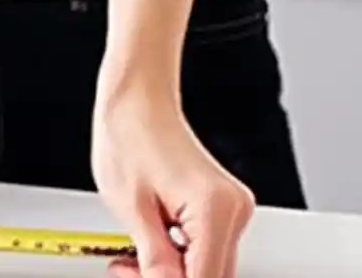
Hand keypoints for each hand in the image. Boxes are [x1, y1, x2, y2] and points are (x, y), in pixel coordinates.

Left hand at [92, 81, 254, 277]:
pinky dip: (179, 257)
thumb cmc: (129, 137)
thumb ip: (154, 259)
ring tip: (131, 260)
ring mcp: (233, 209)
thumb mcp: (131, 208)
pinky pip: (206, 249)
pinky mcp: (223, 209)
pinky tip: (149, 249)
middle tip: (127, 272)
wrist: (137, 101)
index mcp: (215, 209)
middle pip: (212, 277)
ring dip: (172, 272)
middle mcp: (234, 210)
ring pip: (209, 267)